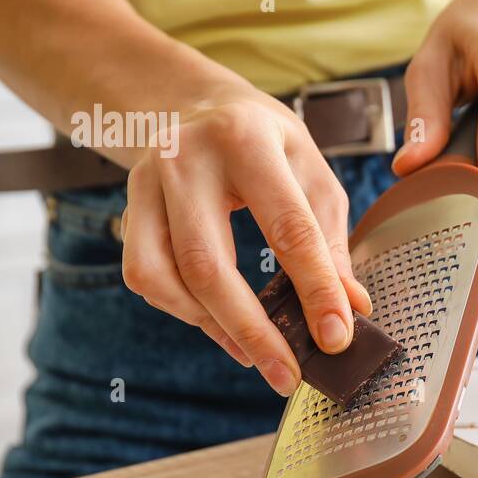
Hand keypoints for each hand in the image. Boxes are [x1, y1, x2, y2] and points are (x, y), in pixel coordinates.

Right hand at [120, 97, 371, 395]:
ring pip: (166, 278)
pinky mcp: (125, 208)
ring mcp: (145, 183)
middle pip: (209, 264)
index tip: (337, 337)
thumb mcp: (310, 171)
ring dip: (215, 328)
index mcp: (247, 139)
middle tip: (288, 375)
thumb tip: (352, 309)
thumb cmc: (264, 141)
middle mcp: (185, 158)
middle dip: (253, 330)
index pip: (287, 226)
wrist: (192, 103)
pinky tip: (221, 323)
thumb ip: (328, 240)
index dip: (315, 288)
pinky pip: (145, 277)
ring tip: (259, 354)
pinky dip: (185, 311)